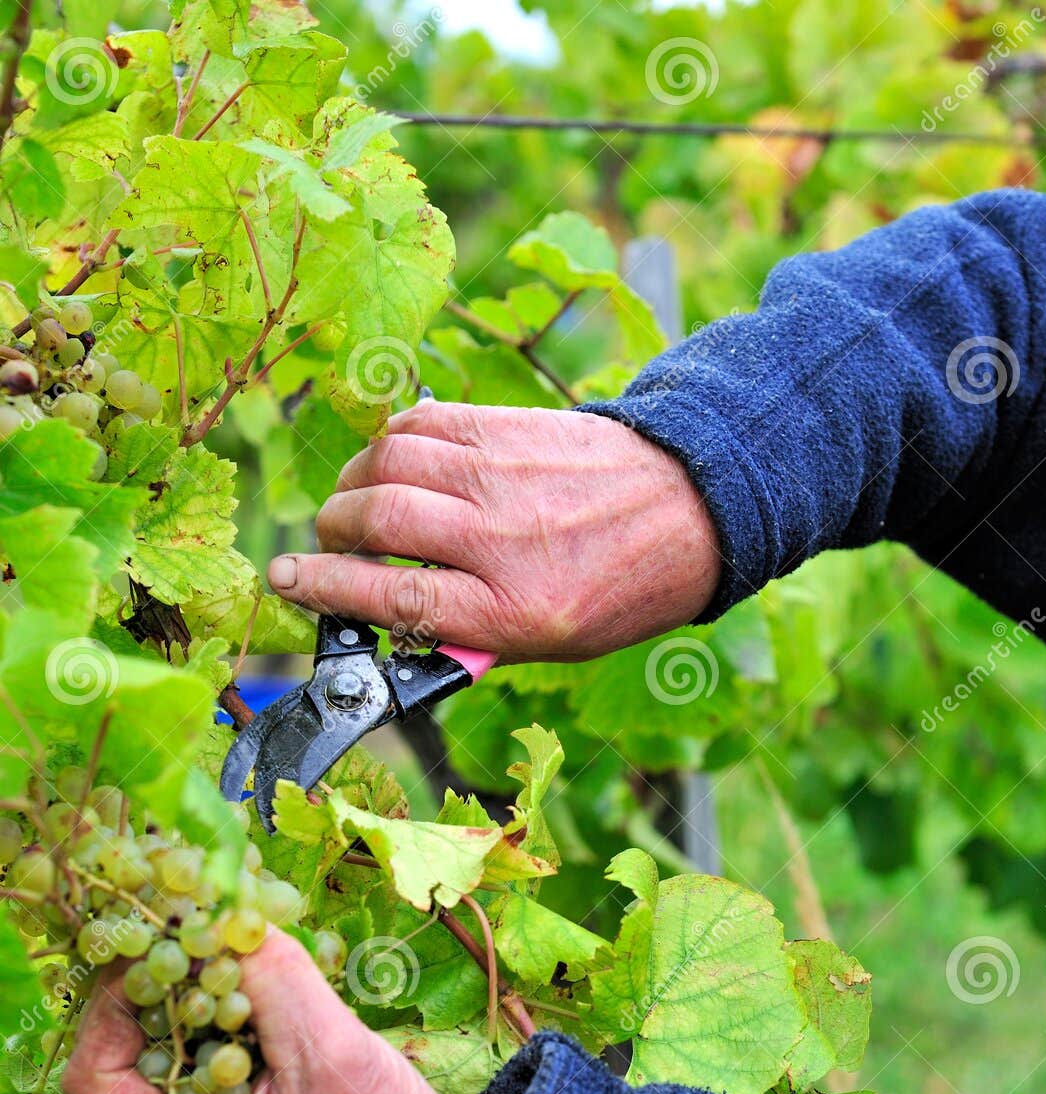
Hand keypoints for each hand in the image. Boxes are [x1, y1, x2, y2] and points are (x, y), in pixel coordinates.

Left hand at [62, 930, 484, 1093]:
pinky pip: (217, 1051)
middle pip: (130, 1055)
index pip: (96, 1079)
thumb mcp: (332, 1056)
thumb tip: (225, 910)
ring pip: (174, 1046)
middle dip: (158, 985)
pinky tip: (263, 973)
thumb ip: (275, 982)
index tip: (155, 946)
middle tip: (191, 926)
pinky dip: (232, 1008)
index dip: (111, 1005)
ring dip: (198, 990)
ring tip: (231, 941)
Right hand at [266, 404, 719, 660]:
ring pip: (388, 462)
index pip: (393, 595)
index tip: (285, 581)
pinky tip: (394, 465)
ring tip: (357, 505)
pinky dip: (389, 445)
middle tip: (332, 544)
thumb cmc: (613, 589)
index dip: (324, 588)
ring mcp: (502, 474)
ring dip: (353, 483)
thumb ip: (467, 632)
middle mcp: (503, 538)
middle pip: (379, 520)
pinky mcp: (503, 426)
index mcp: (514, 609)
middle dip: (332, 531)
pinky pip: (418, 424)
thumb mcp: (548, 643)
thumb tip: (383, 619)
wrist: (686, 508)